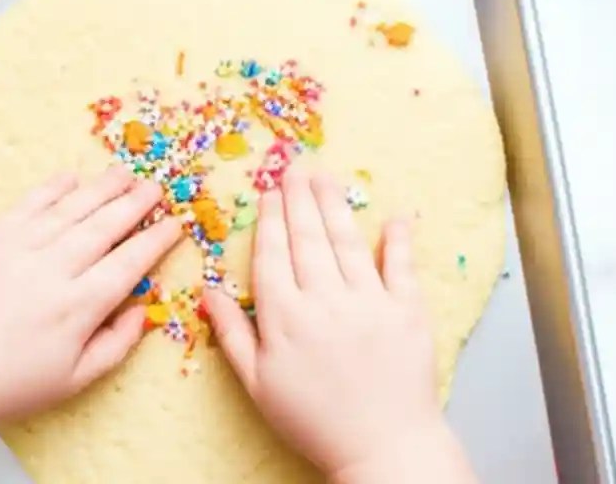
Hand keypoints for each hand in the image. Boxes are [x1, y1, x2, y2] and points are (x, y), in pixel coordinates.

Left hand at [0, 166, 181, 430]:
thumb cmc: (5, 383)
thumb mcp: (71, 381)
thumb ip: (115, 346)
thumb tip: (142, 312)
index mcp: (78, 308)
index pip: (129, 263)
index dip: (155, 241)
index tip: (175, 225)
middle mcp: (54, 270)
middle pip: (106, 226)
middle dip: (136, 204)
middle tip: (158, 188)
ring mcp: (22, 248)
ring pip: (73, 208)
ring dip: (103, 188)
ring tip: (126, 175)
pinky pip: (31, 204)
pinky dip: (54, 187)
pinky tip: (73, 178)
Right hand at [205, 167, 475, 482]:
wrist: (382, 449)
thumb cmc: (312, 420)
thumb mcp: (258, 384)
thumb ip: (234, 334)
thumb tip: (207, 292)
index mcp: (284, 317)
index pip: (272, 254)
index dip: (269, 220)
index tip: (268, 192)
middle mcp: (325, 300)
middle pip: (307, 237)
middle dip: (298, 198)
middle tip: (294, 167)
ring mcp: (369, 302)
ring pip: (346, 242)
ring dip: (334, 204)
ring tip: (326, 176)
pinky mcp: (407, 312)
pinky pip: (401, 266)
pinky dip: (398, 239)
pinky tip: (394, 215)